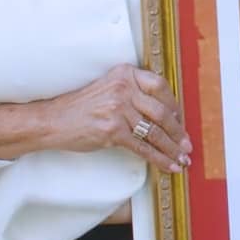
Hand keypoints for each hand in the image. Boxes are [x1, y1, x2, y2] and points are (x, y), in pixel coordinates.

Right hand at [33, 64, 188, 172]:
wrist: (53, 120)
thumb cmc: (81, 107)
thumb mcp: (109, 88)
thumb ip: (133, 93)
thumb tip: (165, 114)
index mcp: (125, 74)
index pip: (160, 86)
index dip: (175, 105)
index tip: (180, 119)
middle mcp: (124, 88)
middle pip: (162, 111)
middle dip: (178, 132)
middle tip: (187, 145)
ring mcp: (118, 109)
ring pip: (155, 132)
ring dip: (172, 148)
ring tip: (182, 159)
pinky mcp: (113, 131)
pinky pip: (143, 147)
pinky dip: (159, 159)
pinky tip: (169, 165)